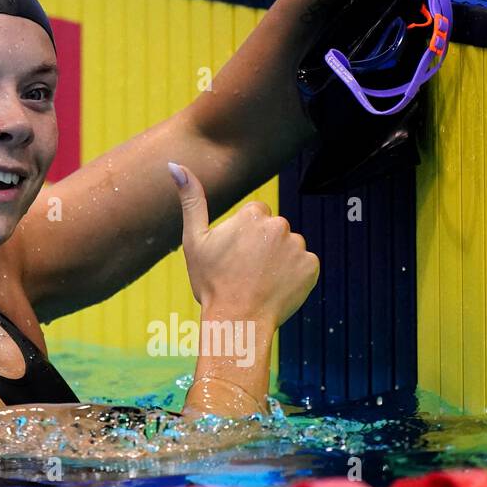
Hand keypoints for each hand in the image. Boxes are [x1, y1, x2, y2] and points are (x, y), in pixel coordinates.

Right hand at [168, 161, 317, 328]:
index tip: (233, 254)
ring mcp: (298, 246)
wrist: (238, 321)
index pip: (255, 215)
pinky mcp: (311, 267)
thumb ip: (191, 200)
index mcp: (253, 215)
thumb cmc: (211, 282)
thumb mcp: (194, 239)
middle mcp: (279, 225)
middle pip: (273, 229)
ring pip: (288, 246)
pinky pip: (303, 265)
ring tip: (260, 281)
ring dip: (278, 259)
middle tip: (245, 270)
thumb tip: (175, 165)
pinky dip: (293, 275)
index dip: (243, 235)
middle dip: (263, 245)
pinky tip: (276, 287)